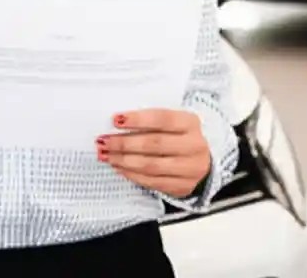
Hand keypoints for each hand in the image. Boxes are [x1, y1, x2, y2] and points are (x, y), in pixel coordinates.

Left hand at [97, 109, 211, 198]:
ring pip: (151, 165)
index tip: (116, 119)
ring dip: (123, 160)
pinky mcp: (182, 186)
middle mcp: (194, 146)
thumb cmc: (179, 137)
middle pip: (154, 144)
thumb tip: (118, 122)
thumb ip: (151, 121)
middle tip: (103, 141)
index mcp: (190, 123)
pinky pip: (152, 181)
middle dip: (124, 143)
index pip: (163, 119)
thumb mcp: (173, 123)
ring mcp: (190, 169)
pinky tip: (118, 167)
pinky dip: (131, 174)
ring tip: (106, 155)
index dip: (138, 119)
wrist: (203, 162)